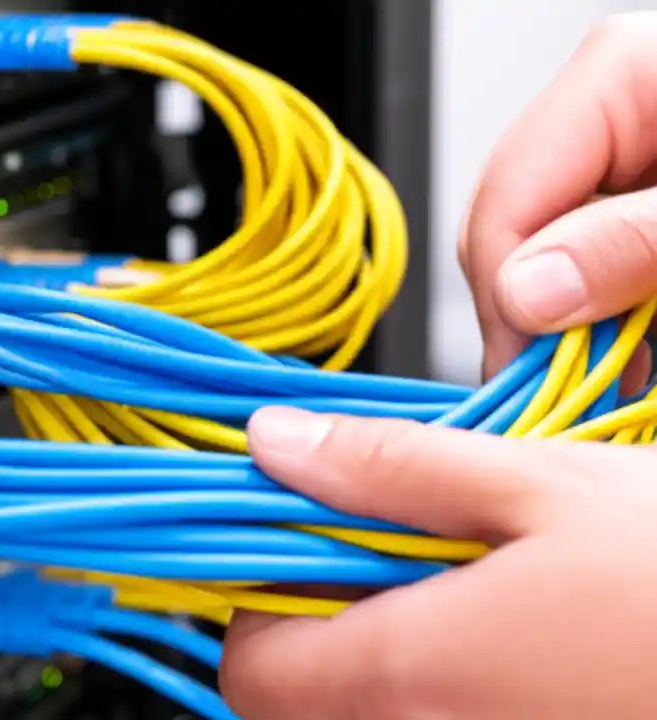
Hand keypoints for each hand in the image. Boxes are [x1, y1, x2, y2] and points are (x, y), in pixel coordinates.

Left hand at [219, 406, 656, 719]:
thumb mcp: (537, 486)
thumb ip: (387, 470)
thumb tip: (275, 442)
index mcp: (413, 675)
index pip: (250, 671)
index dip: (253, 602)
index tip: (296, 544)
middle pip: (304, 703)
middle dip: (324, 625)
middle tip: (395, 551)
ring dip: (392, 655)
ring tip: (472, 583)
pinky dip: (454, 688)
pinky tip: (518, 634)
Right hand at [460, 12, 656, 386]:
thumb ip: (632, 240)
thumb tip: (528, 293)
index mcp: (622, 77)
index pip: (506, 197)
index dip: (505, 301)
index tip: (522, 379)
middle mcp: (609, 115)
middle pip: (512, 231)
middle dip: (532, 318)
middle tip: (560, 393)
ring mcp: (620, 161)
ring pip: (543, 259)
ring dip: (566, 332)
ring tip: (602, 385)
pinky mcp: (632, 208)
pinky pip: (583, 265)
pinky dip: (598, 321)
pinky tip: (625, 359)